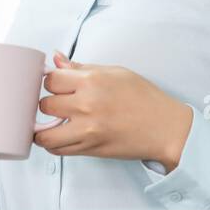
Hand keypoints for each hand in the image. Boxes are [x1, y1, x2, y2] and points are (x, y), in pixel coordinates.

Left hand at [34, 51, 192, 168]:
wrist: (165, 128)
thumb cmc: (144, 99)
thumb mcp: (115, 73)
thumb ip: (81, 68)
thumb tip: (56, 59)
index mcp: (92, 81)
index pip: (50, 80)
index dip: (52, 82)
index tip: (58, 85)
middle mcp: (87, 105)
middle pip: (44, 104)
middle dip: (49, 103)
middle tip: (59, 104)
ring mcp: (86, 130)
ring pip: (44, 134)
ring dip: (44, 128)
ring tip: (53, 123)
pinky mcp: (89, 148)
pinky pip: (57, 150)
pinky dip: (54, 144)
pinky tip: (61, 135)